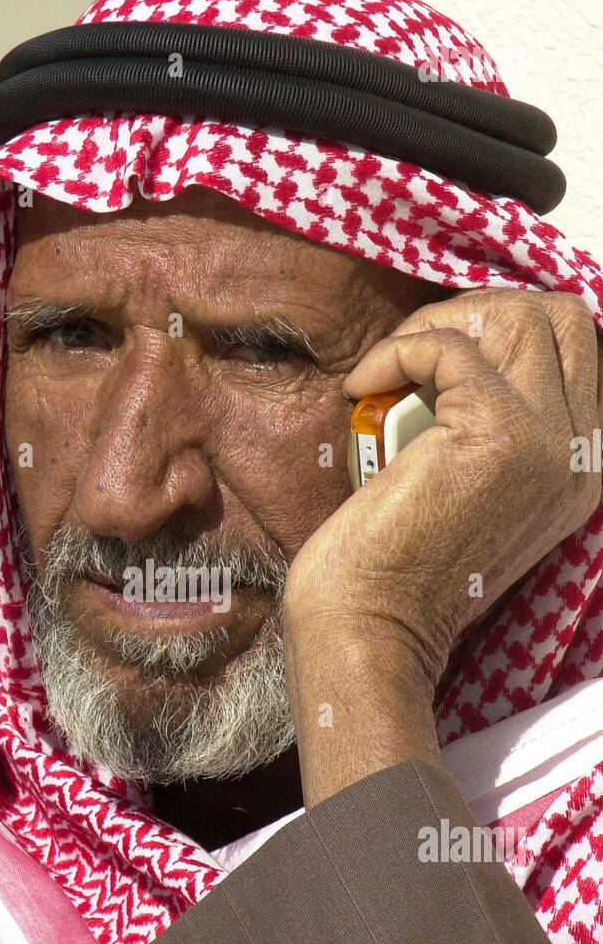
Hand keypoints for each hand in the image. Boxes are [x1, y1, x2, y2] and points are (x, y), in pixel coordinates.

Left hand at [282, 287, 600, 805]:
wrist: (371, 630)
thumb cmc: (398, 571)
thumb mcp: (470, 495)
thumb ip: (491, 436)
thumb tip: (458, 360)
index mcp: (580, 471)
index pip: (576, 354)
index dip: (505, 334)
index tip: (440, 358)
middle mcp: (580, 454)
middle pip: (560, 319)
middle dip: (480, 313)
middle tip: (417, 353)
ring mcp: (548, 440)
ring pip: (519, 316)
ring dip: (441, 323)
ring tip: (391, 367)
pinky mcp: (497, 431)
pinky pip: (449, 346)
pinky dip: (396, 350)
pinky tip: (362, 385)